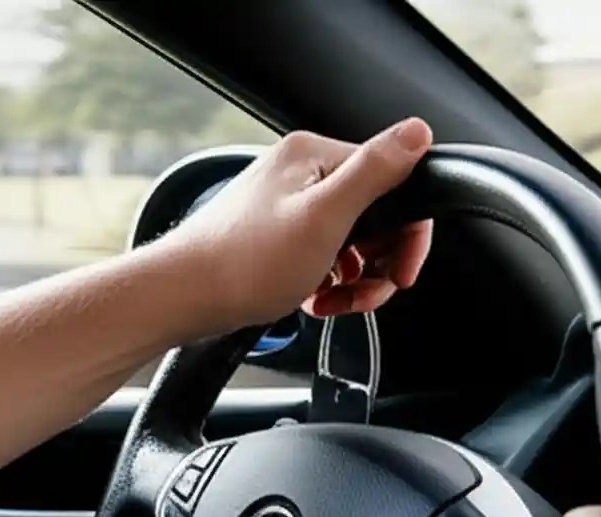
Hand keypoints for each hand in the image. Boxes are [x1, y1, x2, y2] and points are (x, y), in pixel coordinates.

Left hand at [164, 118, 433, 329]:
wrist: (183, 299)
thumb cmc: (244, 262)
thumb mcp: (324, 216)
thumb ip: (375, 172)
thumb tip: (418, 131)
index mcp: (314, 156)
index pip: (392, 183)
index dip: (406, 235)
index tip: (403, 272)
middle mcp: (301, 174)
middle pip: (374, 217)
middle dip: (378, 264)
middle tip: (368, 294)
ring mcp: (287, 206)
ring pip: (351, 244)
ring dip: (354, 281)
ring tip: (336, 300)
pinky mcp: (277, 237)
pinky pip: (324, 258)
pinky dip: (328, 284)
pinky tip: (315, 299)